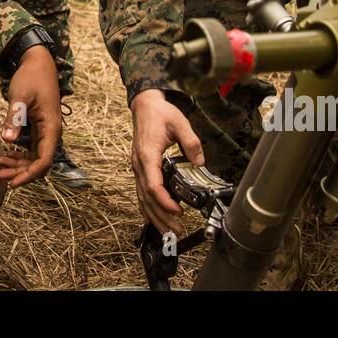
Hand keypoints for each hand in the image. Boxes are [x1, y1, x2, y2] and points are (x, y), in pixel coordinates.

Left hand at [0, 45, 60, 187]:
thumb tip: (8, 139)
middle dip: (20, 172)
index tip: (12, 182)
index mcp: (51, 127)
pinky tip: (5, 154)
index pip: (43, 161)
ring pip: (35, 158)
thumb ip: (14, 117)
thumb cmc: (31, 77)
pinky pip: (32, 150)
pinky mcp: (39, 129)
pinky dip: (19, 155)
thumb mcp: (20, 96)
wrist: (38, 63)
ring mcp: (46, 132)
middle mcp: (52, 133)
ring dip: (18, 165)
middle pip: (39, 164)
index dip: (28, 174)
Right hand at [129, 89, 203, 235]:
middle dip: (162, 216)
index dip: (165, 202)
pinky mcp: (140, 169)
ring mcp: (137, 168)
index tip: (178, 211)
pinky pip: (141, 192)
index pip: (154, 185)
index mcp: (148, 155)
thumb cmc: (160, 114)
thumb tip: (200, 162)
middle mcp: (139, 165)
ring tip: (168, 230)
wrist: (144, 106)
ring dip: (155, 216)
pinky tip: (153, 218)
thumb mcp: (180, 123)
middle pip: (147, 198)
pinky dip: (147, 208)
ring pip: (143, 198)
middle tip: (176, 230)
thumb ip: (191, 142)